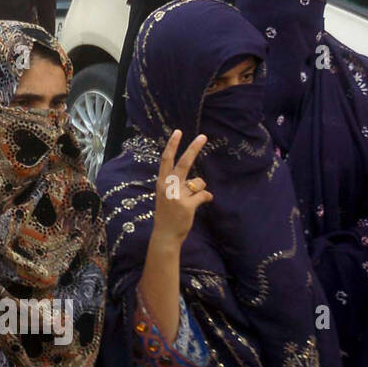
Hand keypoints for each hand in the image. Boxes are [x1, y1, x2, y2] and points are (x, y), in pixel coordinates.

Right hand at [152, 130, 212, 244]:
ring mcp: (177, 196)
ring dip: (200, 188)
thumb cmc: (167, 214)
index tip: (178, 132)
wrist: (165, 234)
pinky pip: (204, 195)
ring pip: (199, 181)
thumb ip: (180, 186)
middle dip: (193, 148)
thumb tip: (198, 181)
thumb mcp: (168, 196)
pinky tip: (203, 203)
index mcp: (161, 182)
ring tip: (193, 199)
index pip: (166, 160)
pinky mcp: (187, 205)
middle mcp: (168, 186)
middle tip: (203, 136)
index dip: (172, 145)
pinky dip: (206, 198)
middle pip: (183, 163)